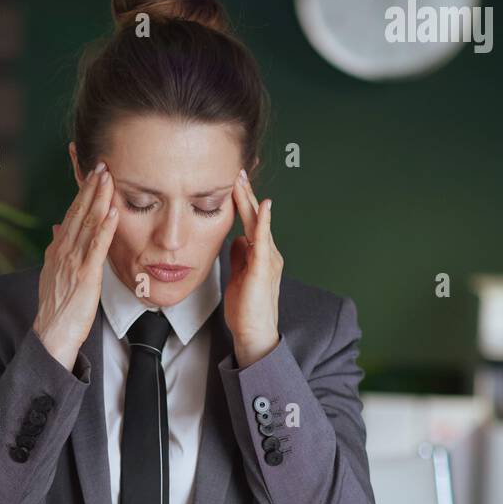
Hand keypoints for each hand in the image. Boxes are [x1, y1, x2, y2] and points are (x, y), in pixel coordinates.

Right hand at [33, 164, 119, 370]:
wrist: (52, 334)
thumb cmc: (57, 308)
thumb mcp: (52, 273)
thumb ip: (57, 249)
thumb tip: (57, 228)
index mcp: (57, 248)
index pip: (72, 213)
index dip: (82, 192)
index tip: (92, 173)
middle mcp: (63, 250)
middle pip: (79, 212)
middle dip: (91, 186)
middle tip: (102, 163)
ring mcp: (73, 261)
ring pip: (88, 223)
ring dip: (99, 198)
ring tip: (108, 177)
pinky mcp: (85, 275)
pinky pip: (97, 247)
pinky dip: (105, 227)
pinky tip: (114, 211)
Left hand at [224, 170, 282, 368]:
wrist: (254, 334)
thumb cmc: (246, 310)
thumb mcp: (239, 276)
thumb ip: (240, 257)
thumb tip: (236, 240)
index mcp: (260, 254)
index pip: (250, 220)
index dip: (242, 200)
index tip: (234, 180)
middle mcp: (268, 253)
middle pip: (255, 216)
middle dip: (245, 192)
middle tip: (238, 169)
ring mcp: (268, 260)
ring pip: (258, 223)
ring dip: (249, 200)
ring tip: (241, 180)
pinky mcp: (264, 269)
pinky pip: (263, 241)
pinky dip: (263, 222)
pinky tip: (263, 206)